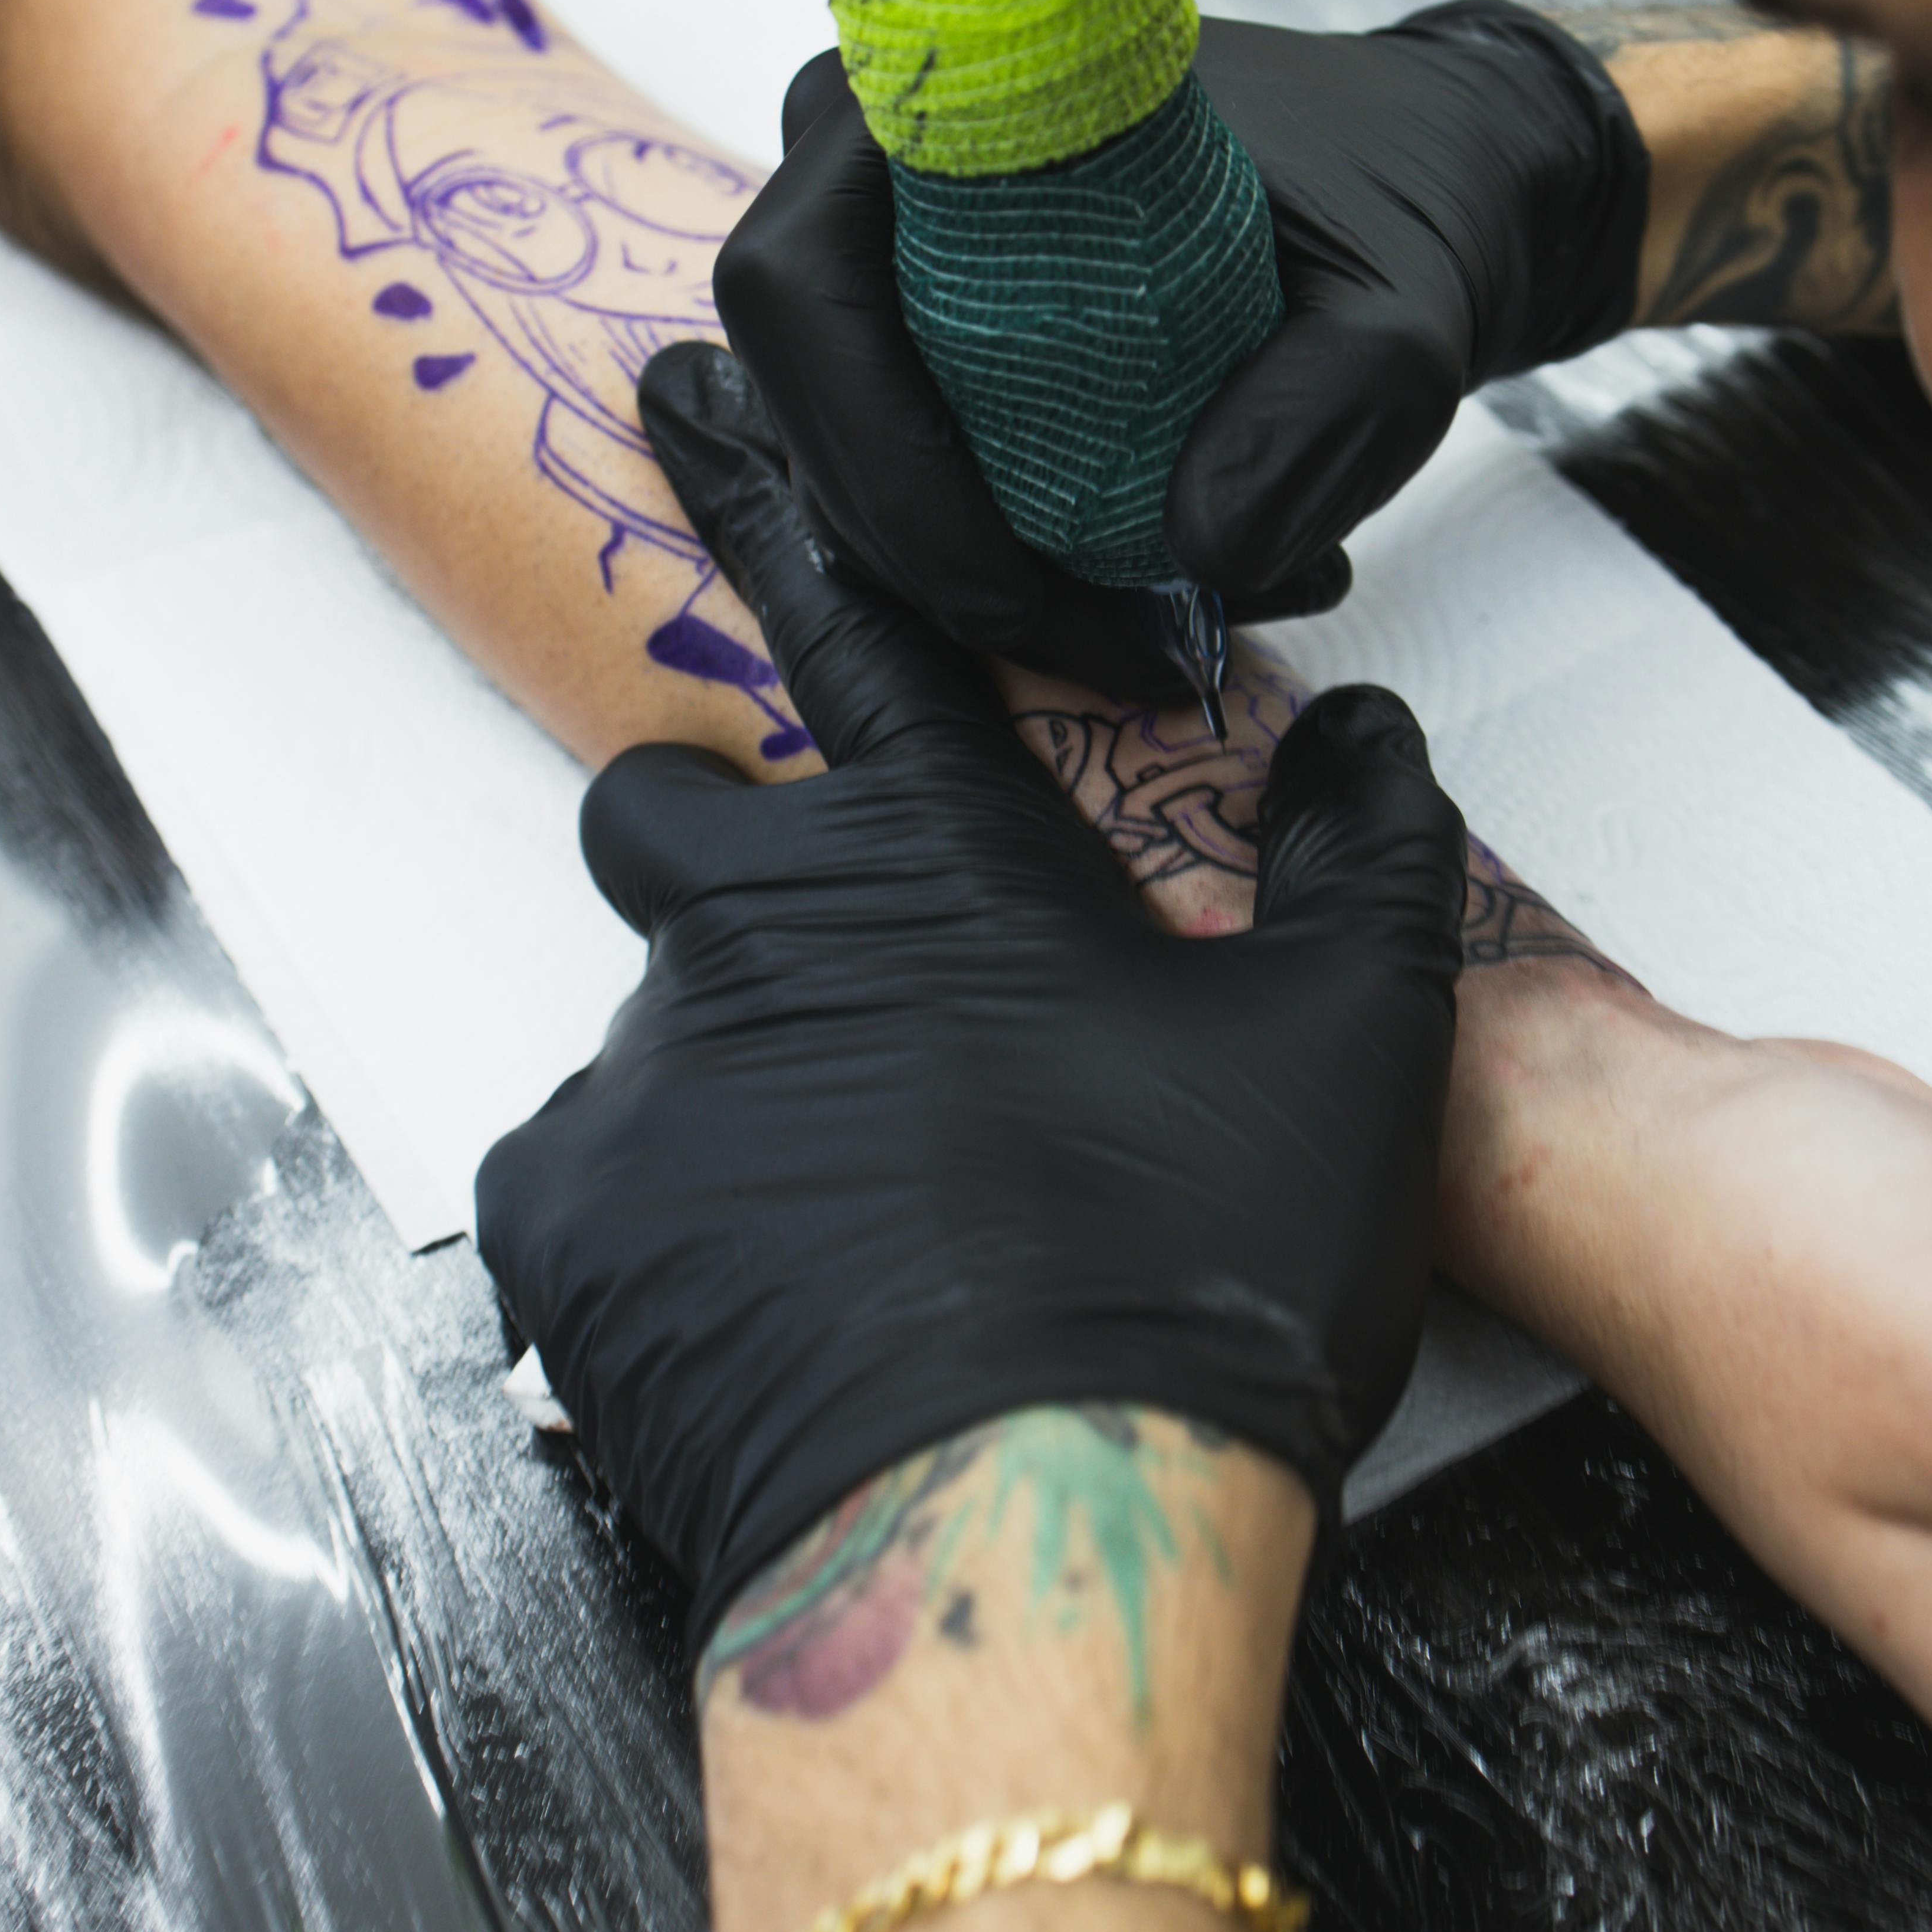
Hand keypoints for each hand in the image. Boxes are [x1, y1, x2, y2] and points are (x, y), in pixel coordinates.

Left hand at [477, 404, 1468, 1657]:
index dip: (776, 502)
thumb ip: (1361, 851)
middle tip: (842, 986)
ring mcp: (640, 1083)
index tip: (685, 401)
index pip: (855, 624)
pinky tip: (773, 1308)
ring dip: (731, 1080)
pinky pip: (582, 1186)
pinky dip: (657, 1227)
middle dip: (721, 849)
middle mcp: (756, 933)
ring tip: (859, 1224)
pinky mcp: (566, 1234)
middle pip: (669, 811)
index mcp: (937, 857)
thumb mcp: (1349, 1040)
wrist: (1027, 1529)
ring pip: (646, 1028)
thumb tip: (1365, 727)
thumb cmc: (1197, 1270)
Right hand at [710, 3, 1646, 690]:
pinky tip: (1152, 608)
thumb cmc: (1392, 212)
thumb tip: (1195, 546)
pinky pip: (908, 481)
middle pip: (815, 412)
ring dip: (987, 585)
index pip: (809, 296)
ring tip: (1174, 632)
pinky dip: (1010, 570)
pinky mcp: (916, 340)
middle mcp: (867, 173)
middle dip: (943, 567)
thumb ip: (1322, 413)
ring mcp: (879, 262)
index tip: (1016, 589)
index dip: (881, 466)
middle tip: (1134, 651)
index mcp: (937, 101)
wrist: (1414, 183)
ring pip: (853, 470)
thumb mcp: (1397, 318)